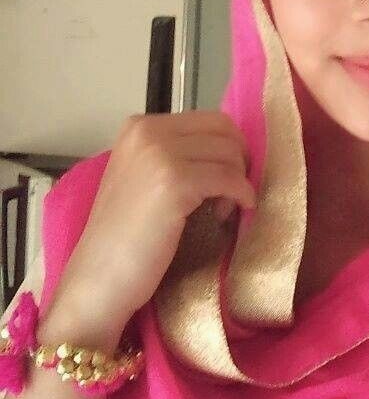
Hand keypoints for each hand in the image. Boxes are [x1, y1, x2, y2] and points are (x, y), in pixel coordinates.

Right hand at [54, 110, 255, 333]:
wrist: (97, 279)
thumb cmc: (124, 237)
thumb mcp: (144, 177)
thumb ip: (176, 155)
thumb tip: (231, 150)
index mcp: (139, 126)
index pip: (210, 120)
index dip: (228, 148)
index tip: (224, 178)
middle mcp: (148, 131)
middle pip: (224, 131)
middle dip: (237, 162)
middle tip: (228, 194)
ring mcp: (160, 154)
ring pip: (230, 153)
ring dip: (236, 182)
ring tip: (218, 210)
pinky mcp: (174, 182)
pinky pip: (230, 178)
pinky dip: (240, 196)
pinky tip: (224, 215)